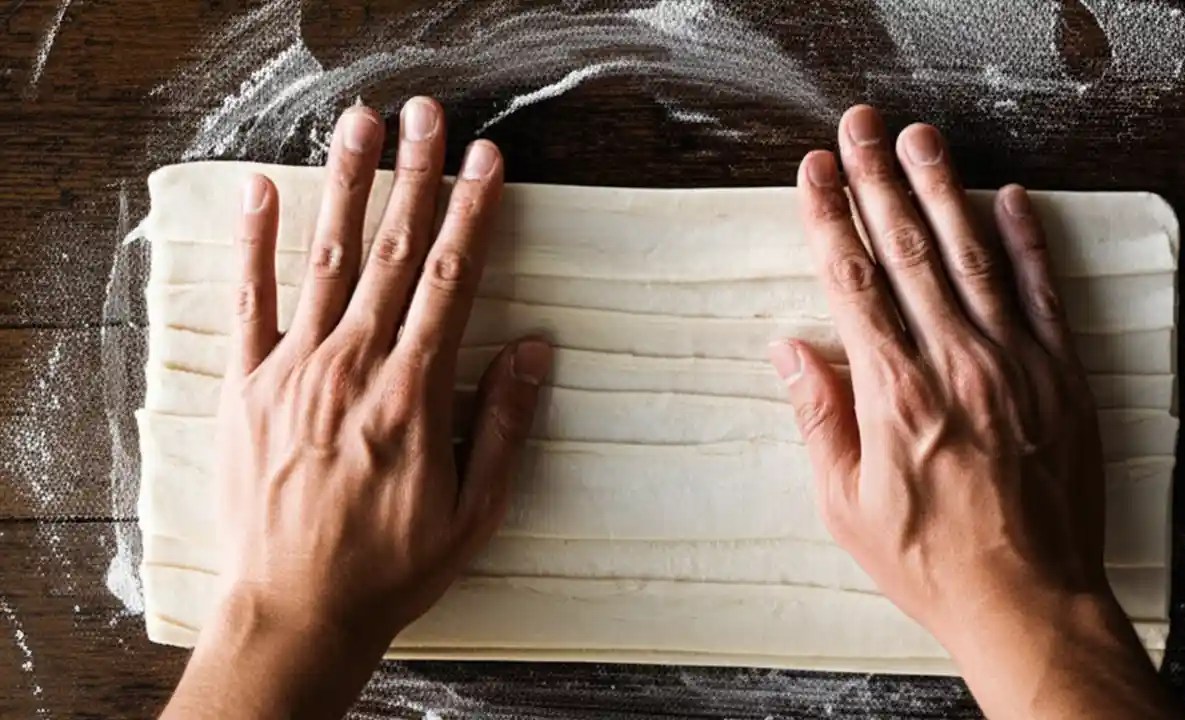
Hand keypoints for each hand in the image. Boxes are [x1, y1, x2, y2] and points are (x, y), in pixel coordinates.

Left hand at [165, 97, 550, 719]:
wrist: (295, 610)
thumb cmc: (390, 565)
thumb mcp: (473, 511)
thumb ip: (501, 424)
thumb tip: (530, 349)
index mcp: (412, 394)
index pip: (448, 281)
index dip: (472, 214)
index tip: (486, 161)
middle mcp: (353, 366)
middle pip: (389, 251)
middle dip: (414, 176)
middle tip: (426, 116)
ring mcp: (294, 370)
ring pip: (324, 258)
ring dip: (345, 184)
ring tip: (359, 126)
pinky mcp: (247, 386)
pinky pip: (248, 302)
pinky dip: (255, 244)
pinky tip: (263, 193)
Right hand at [774, 105, 1179, 718]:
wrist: (1028, 600)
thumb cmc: (931, 561)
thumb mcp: (846, 505)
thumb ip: (820, 419)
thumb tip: (789, 350)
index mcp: (894, 394)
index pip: (851, 282)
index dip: (828, 217)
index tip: (813, 173)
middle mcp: (954, 364)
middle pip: (907, 250)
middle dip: (878, 180)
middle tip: (859, 128)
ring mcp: (1014, 364)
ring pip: (972, 256)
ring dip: (942, 190)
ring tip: (920, 139)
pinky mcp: (1060, 376)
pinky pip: (1041, 292)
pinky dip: (1025, 240)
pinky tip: (1009, 198)